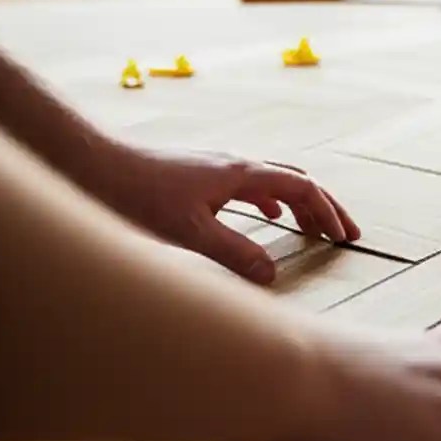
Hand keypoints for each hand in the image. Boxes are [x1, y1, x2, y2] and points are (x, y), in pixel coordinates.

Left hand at [110, 145, 359, 283]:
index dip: (328, 212)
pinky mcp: (201, 175)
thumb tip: (272, 275)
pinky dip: (272, 201)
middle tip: (345, 233)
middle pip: (296, 180)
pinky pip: (252, 185)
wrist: (94, 165)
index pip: (302, 187)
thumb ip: (234, 253)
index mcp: (241, 174)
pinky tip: (268, 215)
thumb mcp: (190, 232)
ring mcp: (218, 168)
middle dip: (325, 207)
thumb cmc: (139, 195)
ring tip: (314, 228)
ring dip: (300, 204)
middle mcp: (236, 165)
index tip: (343, 238)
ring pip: (275, 182)